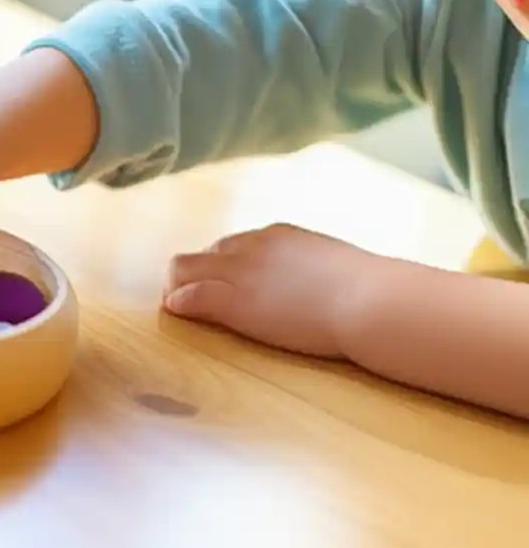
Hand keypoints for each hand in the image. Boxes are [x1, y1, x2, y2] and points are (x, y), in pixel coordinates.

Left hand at [163, 223, 394, 357]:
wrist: (369, 301)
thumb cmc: (368, 290)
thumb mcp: (332, 264)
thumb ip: (311, 267)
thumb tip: (316, 282)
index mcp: (277, 234)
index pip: (233, 244)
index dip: (222, 265)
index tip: (223, 281)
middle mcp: (251, 246)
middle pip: (203, 253)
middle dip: (196, 274)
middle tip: (193, 296)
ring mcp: (239, 273)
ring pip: (183, 268)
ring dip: (178, 285)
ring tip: (178, 304)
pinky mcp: (233, 302)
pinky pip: (190, 296)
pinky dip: (179, 303)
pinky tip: (178, 312)